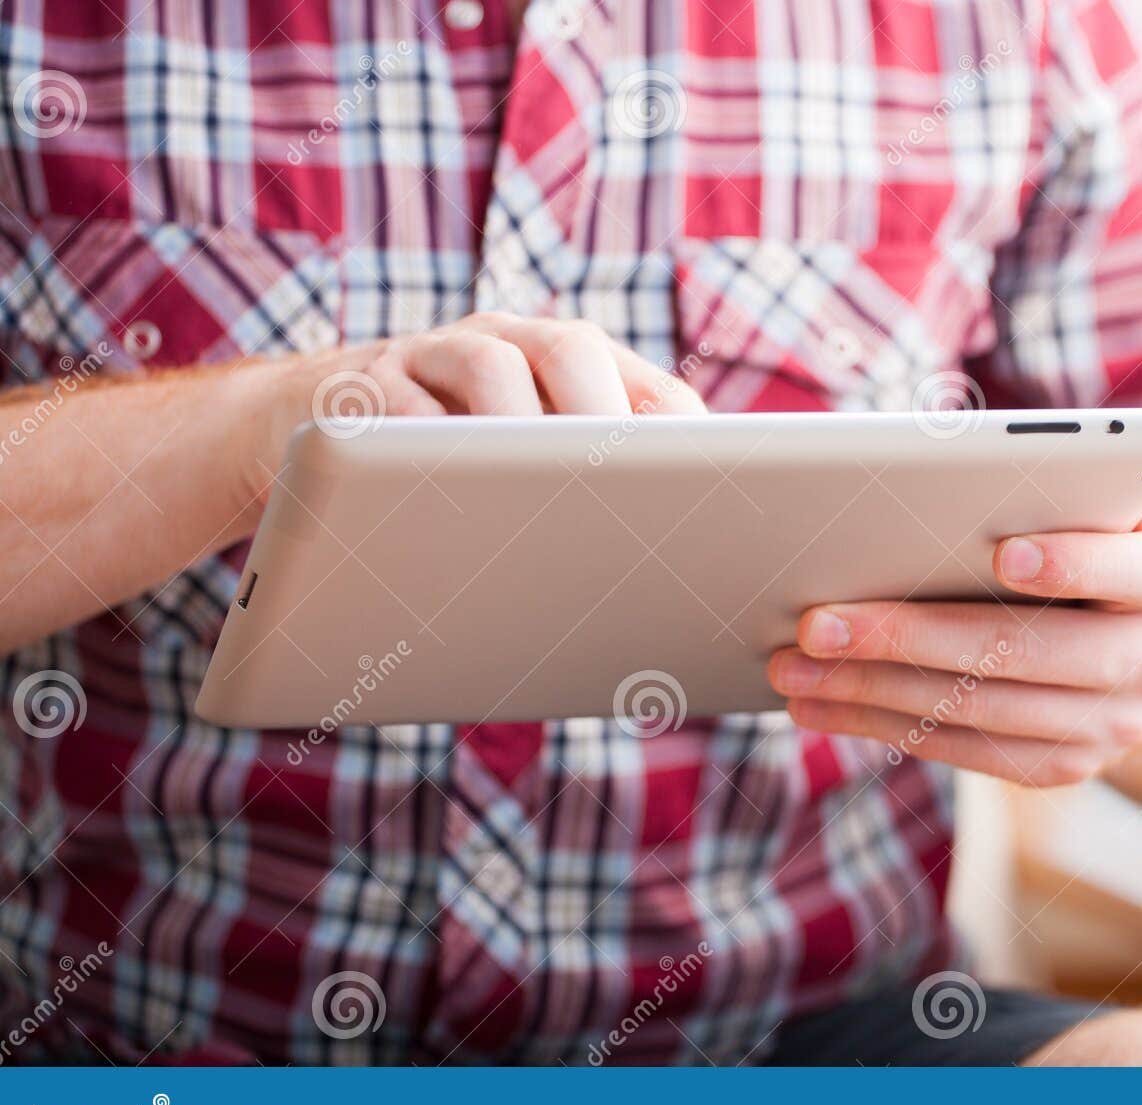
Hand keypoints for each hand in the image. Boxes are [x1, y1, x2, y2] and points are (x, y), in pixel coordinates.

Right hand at [237, 311, 705, 508]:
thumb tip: (664, 598)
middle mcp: (511, 347)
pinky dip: (419, 440)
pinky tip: (437, 493)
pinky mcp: (362, 381)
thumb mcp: (522, 487)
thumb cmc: (450, 483)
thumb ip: (584, 515)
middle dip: (602, 417)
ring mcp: (435, 354)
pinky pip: (393, 398)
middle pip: (571, 350)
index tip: (707, 496)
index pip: (651, 392)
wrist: (311, 439)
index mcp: (572, 377)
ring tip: (531, 495)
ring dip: (514, 426)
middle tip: (619, 492)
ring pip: (486, 363)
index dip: (682, 437)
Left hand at [767, 497, 1141, 785]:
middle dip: (909, 635)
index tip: (1006, 551)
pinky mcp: (1065, 767)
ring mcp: (1115, 727)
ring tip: (793, 668)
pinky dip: (885, 726)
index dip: (1078, 561)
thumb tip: (988, 464)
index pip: (1141, 567)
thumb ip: (1072, 487)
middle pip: (1025, 650)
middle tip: (815, 622)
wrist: (1138, 647)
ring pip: (979, 708)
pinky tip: (824, 704)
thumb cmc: (1092, 548)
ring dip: (873, 689)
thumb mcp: (1102, 511)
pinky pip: (965, 750)